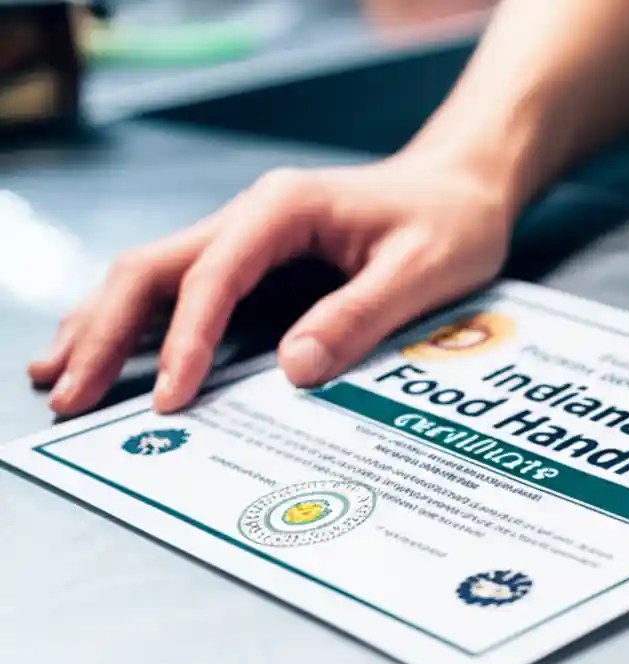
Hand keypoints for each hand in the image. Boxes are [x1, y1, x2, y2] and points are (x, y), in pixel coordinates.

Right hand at [27, 151, 513, 414]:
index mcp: (285, 208)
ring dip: (103, 326)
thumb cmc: (449, 223)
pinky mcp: (252, 262)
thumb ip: (359, 314)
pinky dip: (135, 324)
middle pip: (152, 268)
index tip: (170, 396)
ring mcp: (244, 236)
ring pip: (151, 275)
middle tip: (68, 398)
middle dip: (105, 333)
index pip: (214, 275)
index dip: (186, 338)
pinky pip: (179, 289)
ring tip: (56, 380)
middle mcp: (250, 215)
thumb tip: (294, 367)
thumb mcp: (422, 269)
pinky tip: (103, 354)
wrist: (459, 189)